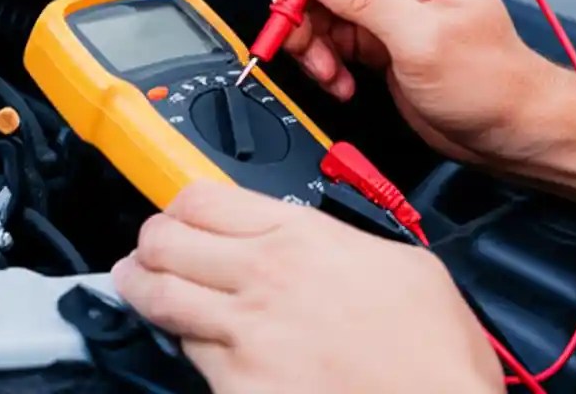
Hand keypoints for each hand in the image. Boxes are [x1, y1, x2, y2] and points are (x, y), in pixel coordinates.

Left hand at [112, 181, 502, 393]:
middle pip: (164, 243)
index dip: (179, 205)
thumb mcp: (402, 263)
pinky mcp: (236, 389)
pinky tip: (202, 345)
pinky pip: (191, 359)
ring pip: (161, 300)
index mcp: (302, 238)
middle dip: (149, 244)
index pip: (202, 200)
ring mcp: (244, 338)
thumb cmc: (434, 355)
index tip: (177, 213)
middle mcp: (263, 279)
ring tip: (140, 284)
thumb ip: (338, 241)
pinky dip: (191, 349)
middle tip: (148, 249)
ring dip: (146, 290)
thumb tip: (309, 238)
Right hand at [273, 0, 566, 163]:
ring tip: (326, 71)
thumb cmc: (489, 82)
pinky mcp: (374, 33)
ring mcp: (385, 1)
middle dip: (302, 5)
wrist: (506, 129)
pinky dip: (323, 60)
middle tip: (297, 38)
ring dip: (311, 40)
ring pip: (318, 2)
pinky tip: (340, 80)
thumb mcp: (422, 39)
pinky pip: (328, 34)